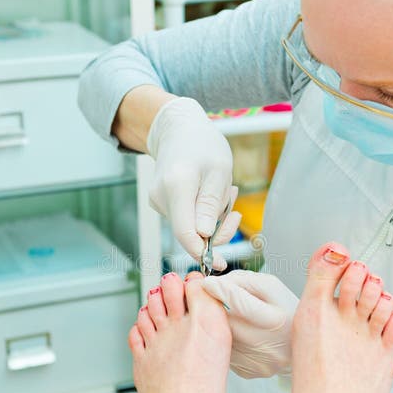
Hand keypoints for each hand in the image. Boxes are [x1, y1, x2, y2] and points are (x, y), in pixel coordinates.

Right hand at [147, 97, 240, 268]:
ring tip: (223, 190)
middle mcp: (161, 197)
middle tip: (235, 209)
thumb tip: (204, 236)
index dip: (203, 252)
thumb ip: (211, 204)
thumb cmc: (204, 146)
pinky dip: (204, 211)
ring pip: (191, 227)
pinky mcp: (161, 204)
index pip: (185, 233)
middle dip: (217, 228)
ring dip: (213, 217)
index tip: (220, 263)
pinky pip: (187, 218)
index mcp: (177, 186)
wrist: (178, 130)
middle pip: (191, 233)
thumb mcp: (220, 171)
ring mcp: (158, 202)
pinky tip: (209, 191)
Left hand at [203, 271, 298, 377]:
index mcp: (276, 320)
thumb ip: (243, 280)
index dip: (219, 289)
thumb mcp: (272, 288)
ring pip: (222, 337)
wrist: (302, 345)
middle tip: (218, 300)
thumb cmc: (286, 311)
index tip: (207, 283)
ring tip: (234, 319)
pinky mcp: (248, 372)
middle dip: (218, 308)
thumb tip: (215, 284)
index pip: (238, 302)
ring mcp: (257, 362)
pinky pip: (225, 351)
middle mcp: (268, 345)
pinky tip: (239, 335)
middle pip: (226, 321)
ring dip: (222, 325)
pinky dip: (226, 340)